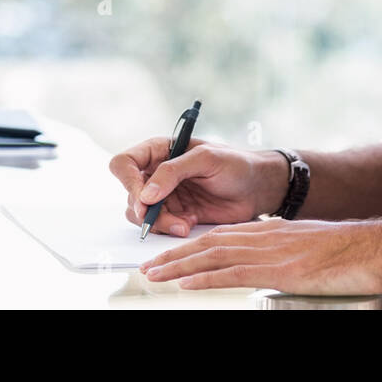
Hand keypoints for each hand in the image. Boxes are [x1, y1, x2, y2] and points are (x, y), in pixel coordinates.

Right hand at [107, 137, 286, 236]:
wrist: (257, 189)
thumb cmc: (236, 164)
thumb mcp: (207, 159)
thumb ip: (174, 172)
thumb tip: (145, 195)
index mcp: (159, 150)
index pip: (125, 163)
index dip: (128, 183)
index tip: (144, 200)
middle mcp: (156, 173)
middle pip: (130, 195)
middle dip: (146, 211)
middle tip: (169, 220)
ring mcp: (164, 196)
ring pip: (140, 215)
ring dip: (159, 224)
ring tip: (185, 224)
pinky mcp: (174, 215)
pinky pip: (158, 227)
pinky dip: (170, 230)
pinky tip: (190, 225)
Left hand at [138, 218, 381, 294]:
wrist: (374, 248)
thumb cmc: (348, 251)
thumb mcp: (306, 246)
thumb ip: (282, 251)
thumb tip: (268, 263)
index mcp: (269, 231)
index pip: (221, 235)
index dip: (192, 244)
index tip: (170, 253)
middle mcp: (263, 236)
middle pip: (209, 243)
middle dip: (176, 254)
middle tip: (149, 264)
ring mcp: (269, 252)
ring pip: (213, 256)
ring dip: (180, 266)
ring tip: (155, 274)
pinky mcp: (278, 270)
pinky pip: (233, 273)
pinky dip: (205, 277)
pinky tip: (186, 282)